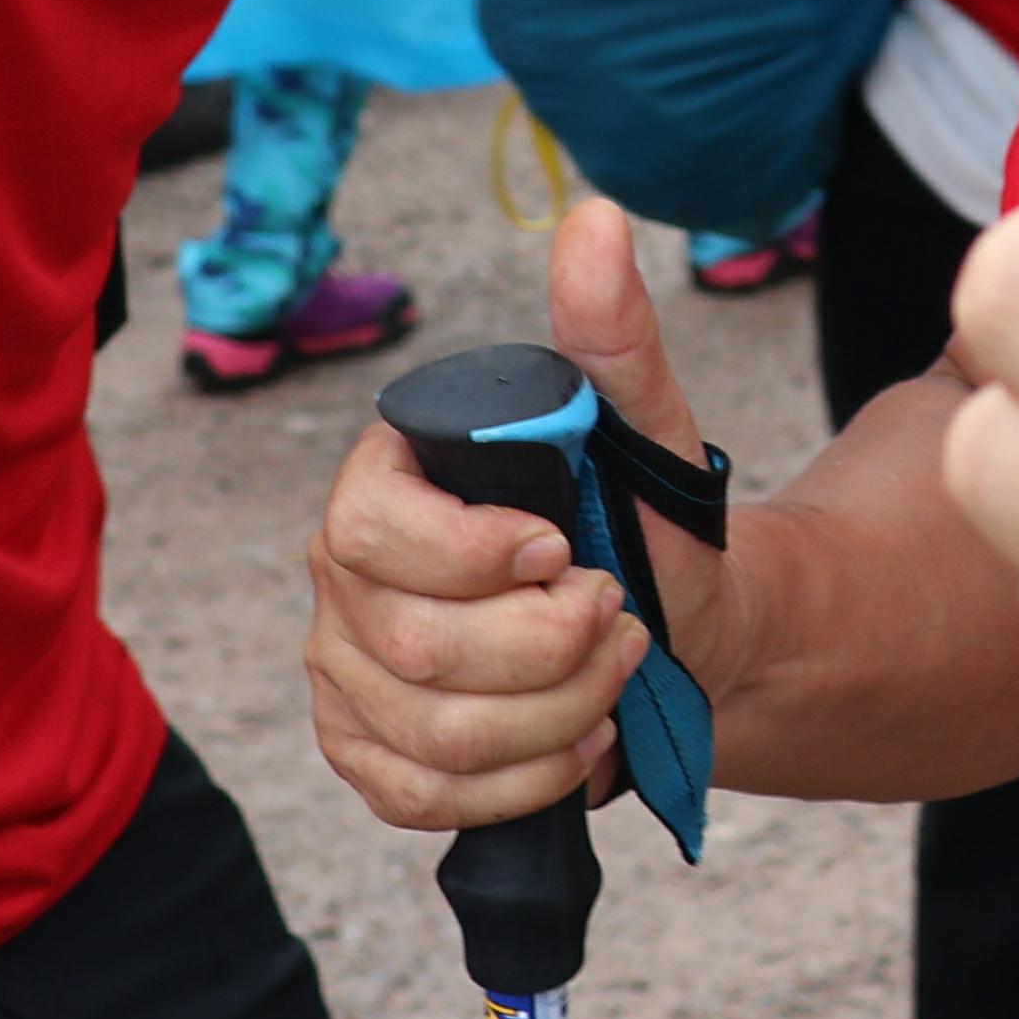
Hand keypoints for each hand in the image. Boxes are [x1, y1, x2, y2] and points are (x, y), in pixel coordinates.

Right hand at [303, 199, 714, 831]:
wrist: (675, 630)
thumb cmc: (640, 520)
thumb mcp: (645, 426)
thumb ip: (613, 334)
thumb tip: (597, 221)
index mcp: (385, 482)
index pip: (375, 530)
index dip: (473, 556)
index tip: (565, 551)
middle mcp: (344, 577)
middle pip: (415, 647)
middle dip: (549, 647)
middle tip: (620, 617)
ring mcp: (346, 673)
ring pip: (430, 731)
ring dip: (555, 713)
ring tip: (614, 673)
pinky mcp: (368, 754)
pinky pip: (419, 796)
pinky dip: (521, 782)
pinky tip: (578, 742)